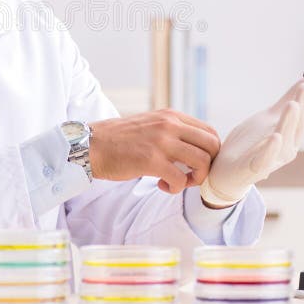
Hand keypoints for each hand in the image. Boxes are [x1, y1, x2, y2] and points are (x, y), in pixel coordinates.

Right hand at [88, 110, 221, 194]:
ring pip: (202, 162)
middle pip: (212, 145)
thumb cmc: (119, 140)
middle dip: (208, 166)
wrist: (91, 145)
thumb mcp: (151, 125)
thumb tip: (195, 150)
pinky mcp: (151, 160)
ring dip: (194, 179)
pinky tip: (161, 184)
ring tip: (177, 181)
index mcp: (171, 116)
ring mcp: (161, 141)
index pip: (210, 132)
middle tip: (191, 175)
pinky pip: (180, 179)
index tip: (196, 164)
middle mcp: (170, 124)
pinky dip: (175, 188)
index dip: (210, 153)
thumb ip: (172, 132)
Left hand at [200, 73, 303, 207]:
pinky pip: (265, 159)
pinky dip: (271, 148)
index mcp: (291, 135)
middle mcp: (287, 148)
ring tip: (293, 105)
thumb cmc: (250, 144)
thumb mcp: (270, 116)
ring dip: (290, 123)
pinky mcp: (255, 168)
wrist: (227, 170)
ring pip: (285, 141)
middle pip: (299, 127)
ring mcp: (272, 159)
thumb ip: (289, 98)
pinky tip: (275, 136)